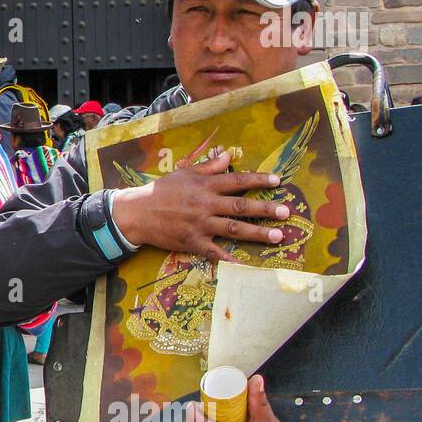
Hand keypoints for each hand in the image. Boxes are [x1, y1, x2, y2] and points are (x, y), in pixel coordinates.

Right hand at [109, 149, 290, 261]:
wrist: (136, 213)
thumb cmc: (161, 191)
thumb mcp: (184, 173)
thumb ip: (209, 167)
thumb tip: (229, 156)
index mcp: (205, 186)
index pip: (237, 180)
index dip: (258, 180)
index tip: (278, 180)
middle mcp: (205, 204)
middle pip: (241, 206)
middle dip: (265, 209)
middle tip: (285, 212)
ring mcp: (200, 225)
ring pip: (233, 229)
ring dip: (257, 233)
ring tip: (277, 236)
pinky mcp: (193, 242)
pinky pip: (214, 252)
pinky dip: (230, 259)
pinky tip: (245, 265)